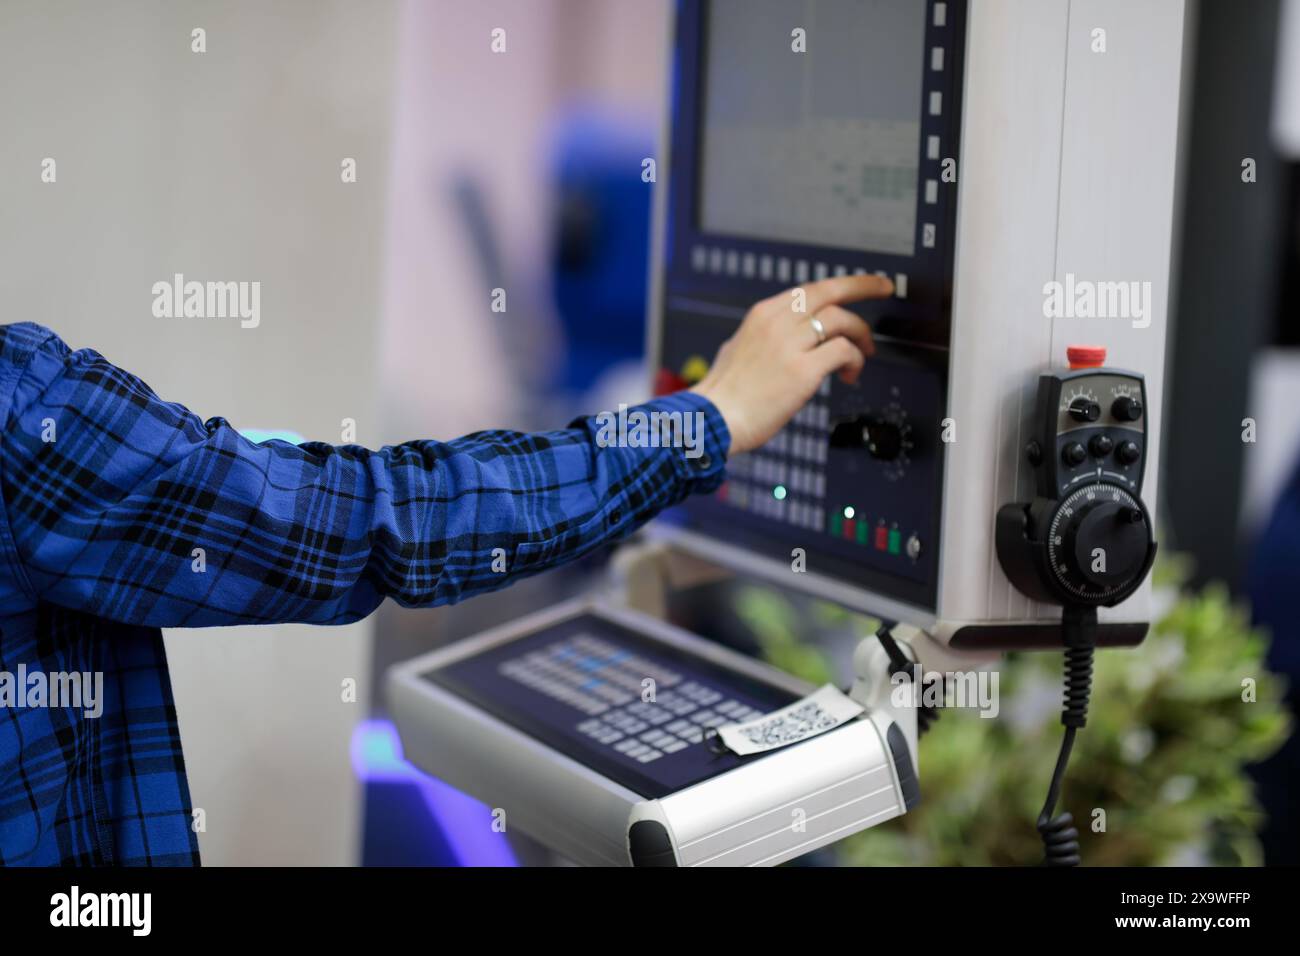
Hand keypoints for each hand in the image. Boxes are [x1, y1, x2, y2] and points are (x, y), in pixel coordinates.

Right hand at [691, 274, 892, 454]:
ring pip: (842, 320)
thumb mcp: (739, 349)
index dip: (842, 284)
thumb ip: (766, 338)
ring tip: (861, 356)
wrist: (711, 421)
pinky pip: (843, 351)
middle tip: (884, 288)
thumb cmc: (723, 395)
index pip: (811, 289)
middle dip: (864, 285)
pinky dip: (855, 360)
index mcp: (763, 315)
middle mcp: (777, 322)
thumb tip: (787, 340)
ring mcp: (790, 345)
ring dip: (860, 336)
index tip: (863, 284)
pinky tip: (850, 375)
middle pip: (831, 290)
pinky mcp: (802, 371)